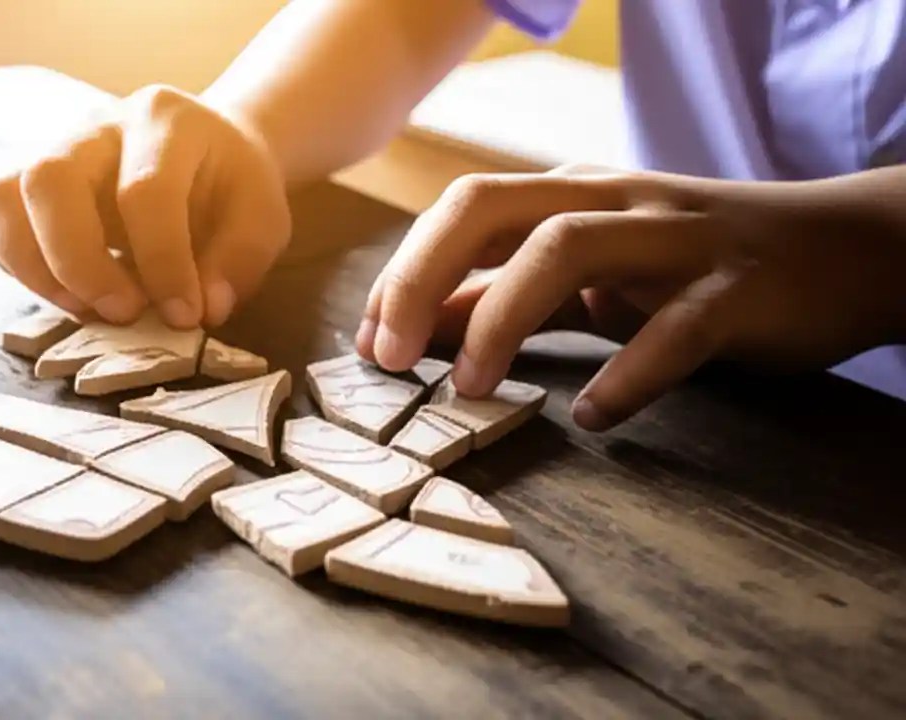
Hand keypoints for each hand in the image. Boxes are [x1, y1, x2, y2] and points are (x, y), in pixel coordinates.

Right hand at [0, 85, 290, 327]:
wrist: (206, 154)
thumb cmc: (230, 188)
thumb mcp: (262, 219)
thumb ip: (239, 261)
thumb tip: (204, 308)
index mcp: (165, 121)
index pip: (146, 191)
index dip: (162, 263)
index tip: (186, 316)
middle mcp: (97, 127)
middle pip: (49, 178)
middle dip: (78, 262)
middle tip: (122, 313)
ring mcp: (51, 151)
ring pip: (0, 197)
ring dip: (35, 269)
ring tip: (88, 309)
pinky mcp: (25, 182)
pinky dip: (18, 267)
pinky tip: (68, 293)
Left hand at [357, 164, 905, 430]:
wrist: (838, 251)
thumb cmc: (690, 266)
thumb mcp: (587, 273)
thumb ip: (502, 295)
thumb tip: (412, 327)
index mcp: (569, 195)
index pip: (461, 210)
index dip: (401, 272)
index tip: (367, 344)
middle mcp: (611, 202)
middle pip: (492, 210)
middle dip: (422, 278)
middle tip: (388, 359)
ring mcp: (674, 240)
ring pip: (567, 250)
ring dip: (501, 319)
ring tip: (470, 391)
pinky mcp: (735, 290)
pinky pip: (674, 329)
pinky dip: (628, 376)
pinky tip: (596, 417)